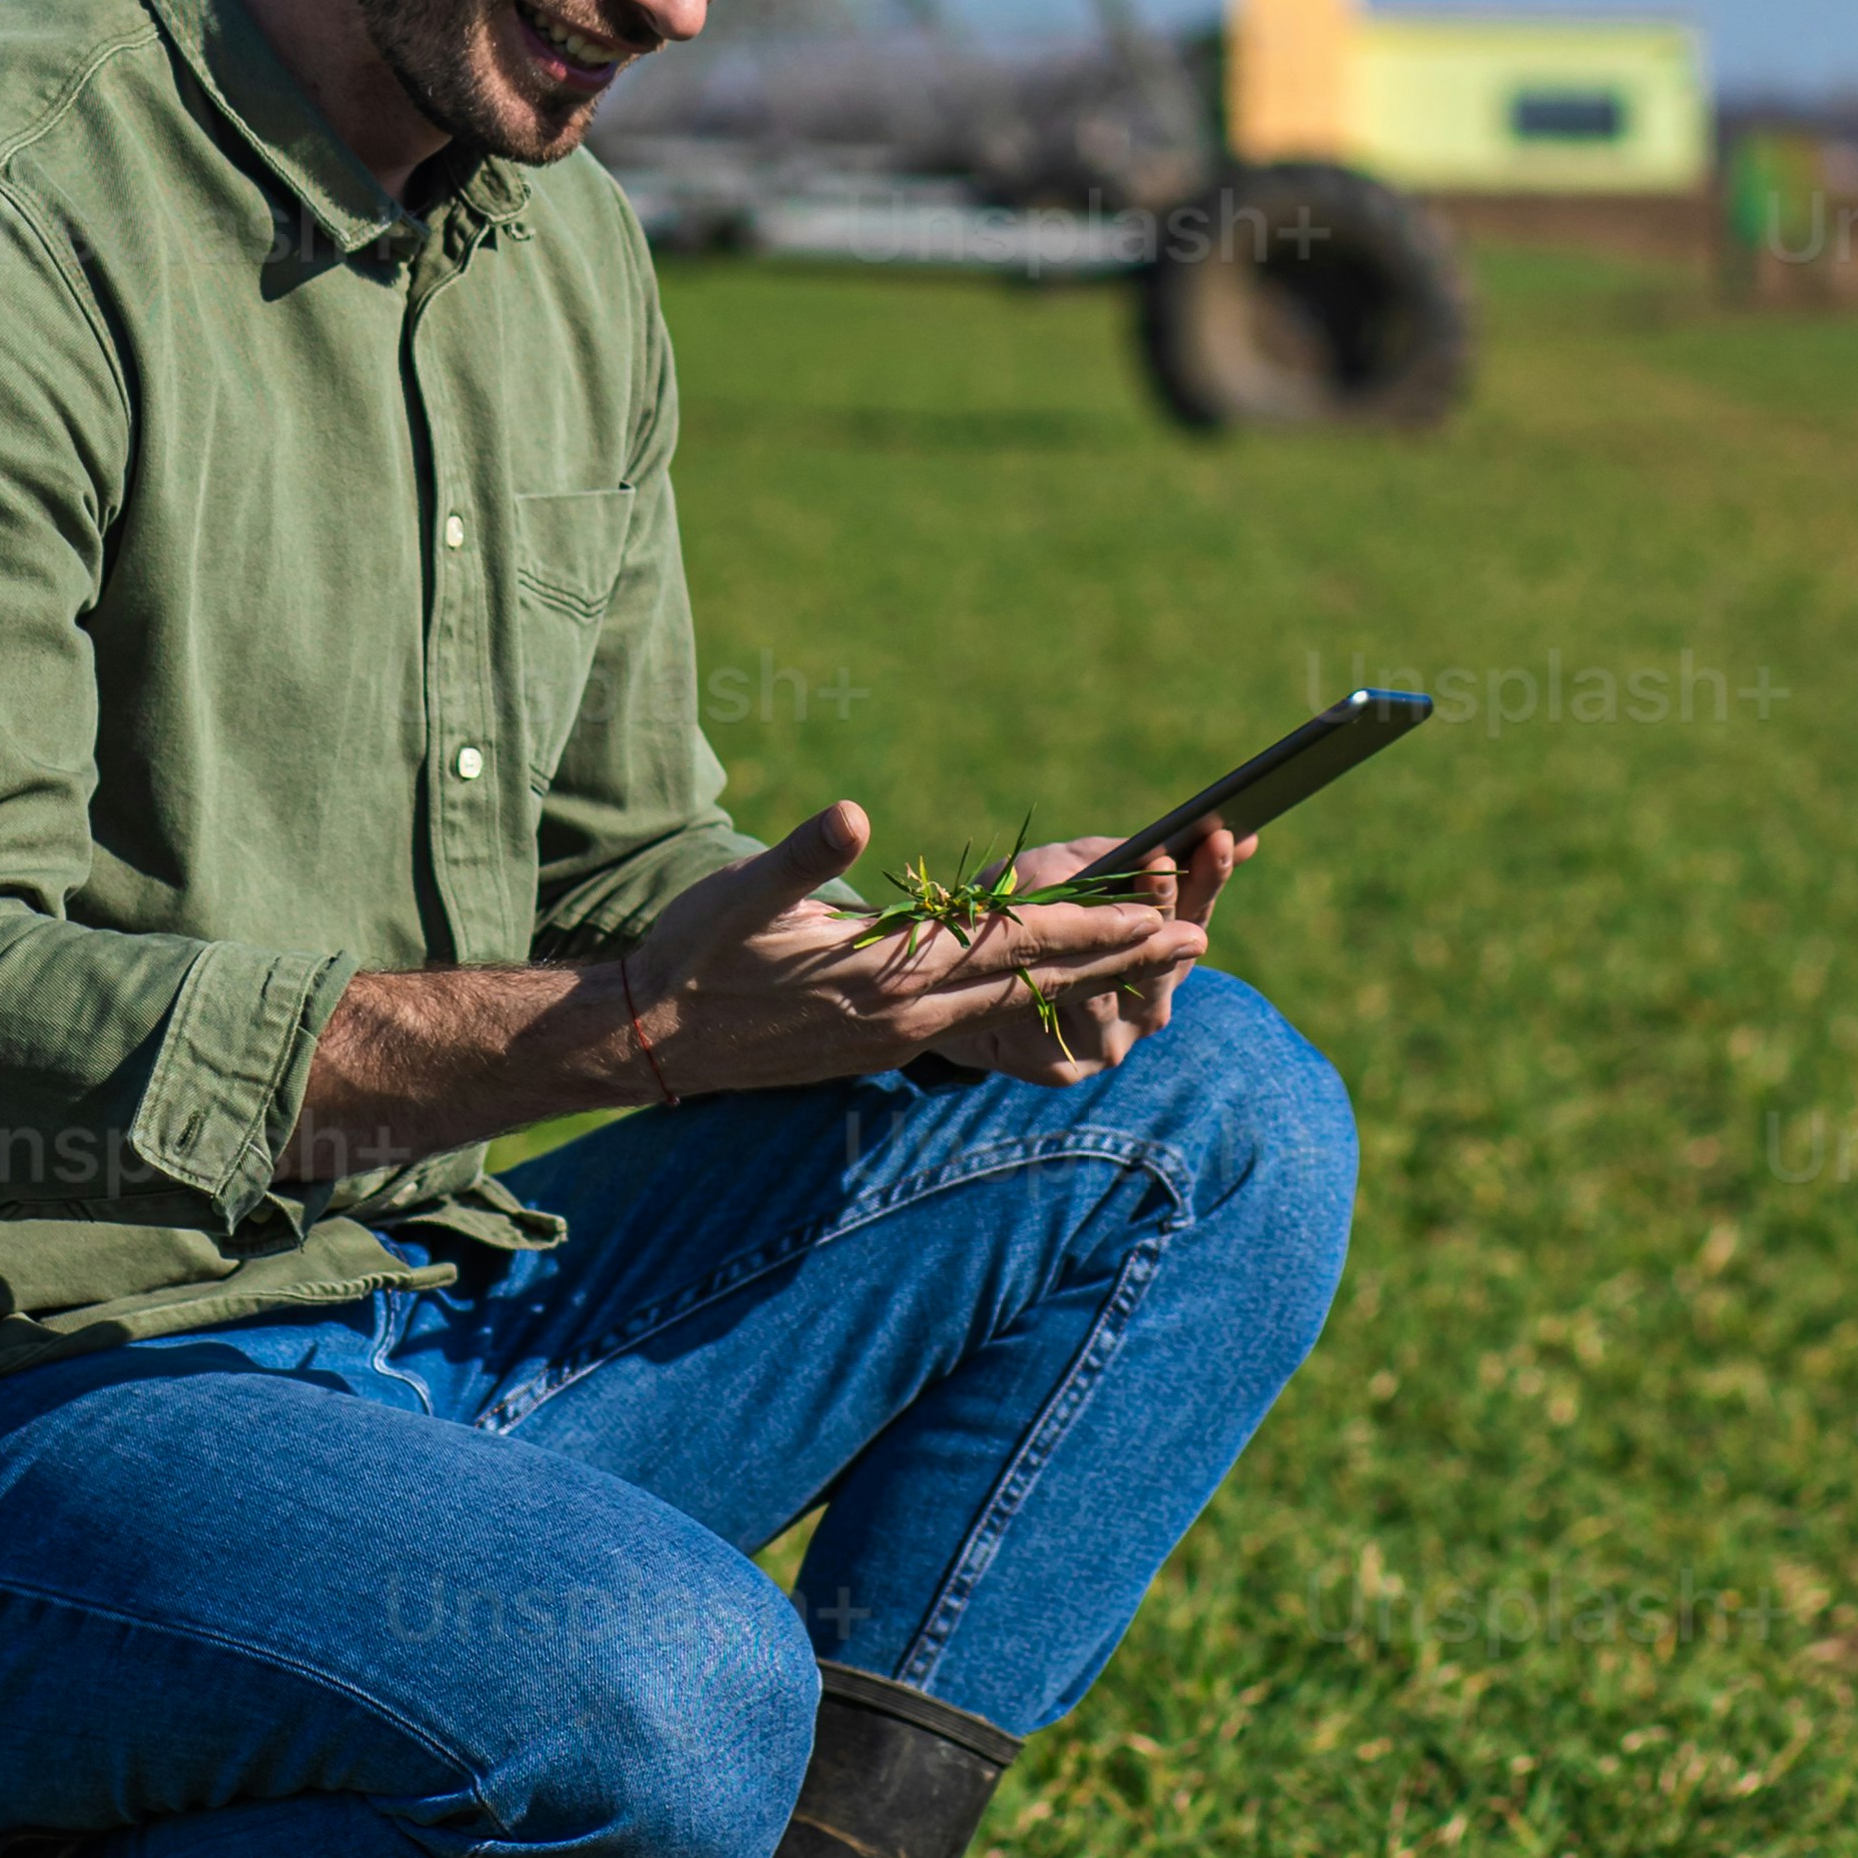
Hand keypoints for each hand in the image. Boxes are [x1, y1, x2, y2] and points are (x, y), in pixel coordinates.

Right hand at [613, 805, 1246, 1101]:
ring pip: (1018, 1007)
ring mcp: (902, 1036)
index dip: (1092, 925)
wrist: (658, 1040)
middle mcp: (910, 1014)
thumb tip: (852, 813)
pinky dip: (1035, 1002)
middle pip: (1037, 983)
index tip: (1160, 910)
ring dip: (1086, 982)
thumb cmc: (696, 954)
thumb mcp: (742, 893)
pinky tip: (1053, 995)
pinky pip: (983, 1025)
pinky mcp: (887, 1045)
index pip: (1015, 943)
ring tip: (1147, 964)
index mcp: (890, 972)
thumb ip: (802, 857)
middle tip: (1198, 939)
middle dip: (1120, 960)